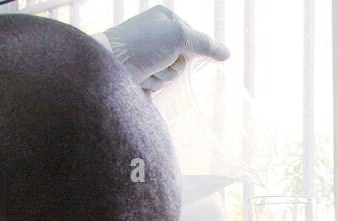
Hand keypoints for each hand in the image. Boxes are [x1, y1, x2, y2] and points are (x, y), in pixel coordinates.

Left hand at [96, 4, 227, 92]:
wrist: (109, 65)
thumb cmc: (143, 45)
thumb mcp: (179, 36)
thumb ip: (205, 44)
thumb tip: (228, 53)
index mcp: (165, 18)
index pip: (195, 38)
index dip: (192, 49)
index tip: (180, 51)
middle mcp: (156, 34)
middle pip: (184, 58)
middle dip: (174, 65)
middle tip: (160, 62)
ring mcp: (148, 54)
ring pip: (172, 73)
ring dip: (163, 76)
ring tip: (147, 71)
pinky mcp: (141, 72)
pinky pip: (160, 83)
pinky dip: (153, 84)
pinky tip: (141, 79)